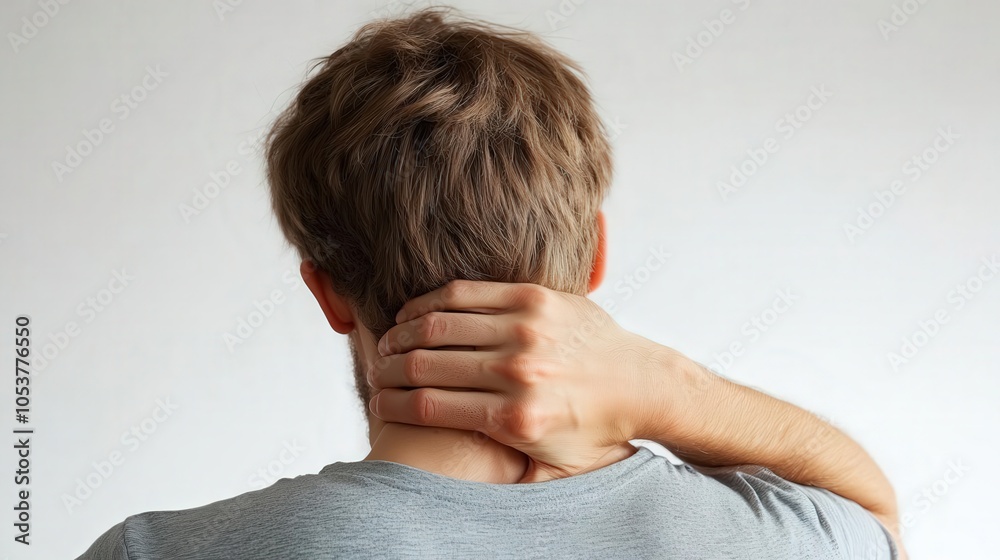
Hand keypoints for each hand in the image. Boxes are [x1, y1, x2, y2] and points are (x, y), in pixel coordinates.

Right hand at [366, 280, 683, 481]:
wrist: (642, 382)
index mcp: (515, 419)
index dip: (389, 403)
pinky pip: (466, 293)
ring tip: (392, 341)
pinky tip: (417, 312)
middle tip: (377, 369)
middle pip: (425, 364)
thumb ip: (509, 481)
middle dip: (388, 368)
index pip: (427, 406)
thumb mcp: (555, 473)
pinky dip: (431, 302)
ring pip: (439, 324)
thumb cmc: (594, 429)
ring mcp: (526, 329)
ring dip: (403, 332)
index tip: (376, 400)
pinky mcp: (534, 297)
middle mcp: (518, 372)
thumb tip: (461, 490)